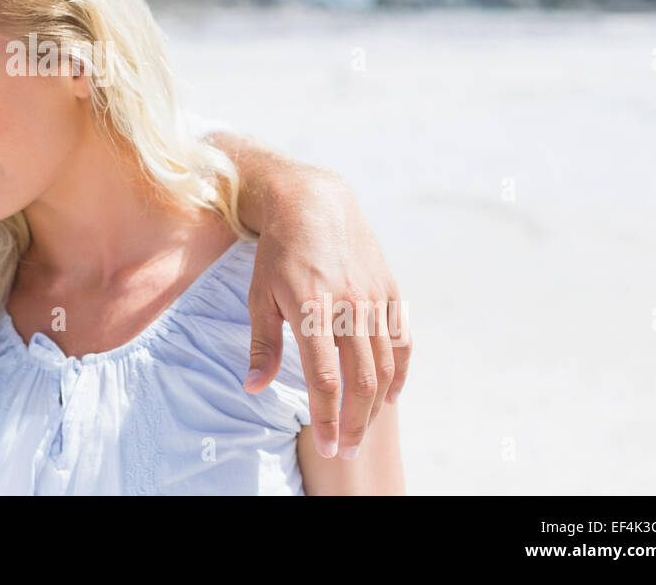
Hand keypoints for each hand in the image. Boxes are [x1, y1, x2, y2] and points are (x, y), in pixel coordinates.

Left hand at [243, 165, 411, 460]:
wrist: (314, 205)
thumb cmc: (279, 253)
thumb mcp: (260, 295)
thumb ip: (262, 345)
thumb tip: (254, 387)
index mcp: (311, 308)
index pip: (324, 378)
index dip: (327, 417)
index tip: (328, 447)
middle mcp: (348, 305)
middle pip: (360, 380)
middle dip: (355, 422)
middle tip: (347, 449)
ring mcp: (373, 298)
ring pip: (384, 365)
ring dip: (376, 404)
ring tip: (363, 428)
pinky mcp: (389, 291)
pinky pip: (401, 340)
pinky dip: (399, 371)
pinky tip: (390, 394)